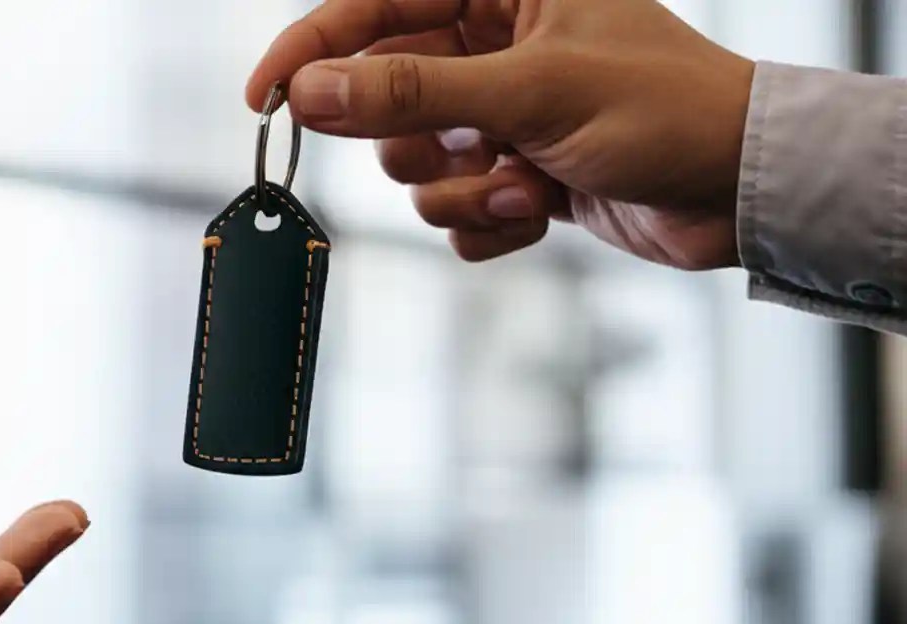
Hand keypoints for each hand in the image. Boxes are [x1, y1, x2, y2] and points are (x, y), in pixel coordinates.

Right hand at [247, 0, 753, 268]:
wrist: (739, 191)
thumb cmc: (661, 111)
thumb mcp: (531, 91)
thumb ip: (414, 90)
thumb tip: (313, 90)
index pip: (374, 7)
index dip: (312, 50)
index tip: (266, 99)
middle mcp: (493, 48)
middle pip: (384, 96)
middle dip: (418, 142)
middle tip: (463, 150)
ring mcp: (501, 115)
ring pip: (414, 165)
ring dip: (461, 190)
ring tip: (526, 185)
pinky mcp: (515, 174)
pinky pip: (453, 212)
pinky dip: (487, 222)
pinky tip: (541, 210)